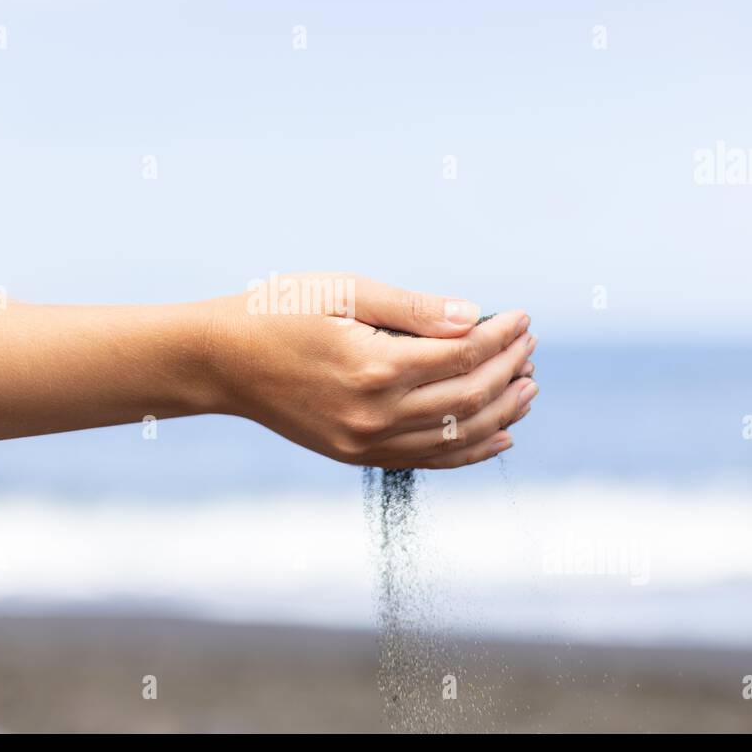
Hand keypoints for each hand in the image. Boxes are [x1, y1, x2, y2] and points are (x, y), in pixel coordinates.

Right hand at [205, 273, 538, 468]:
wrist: (221, 361)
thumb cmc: (278, 312)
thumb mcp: (344, 291)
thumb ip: (413, 308)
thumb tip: (474, 317)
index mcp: (374, 367)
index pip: (463, 355)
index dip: (502, 336)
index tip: (524, 318)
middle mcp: (375, 415)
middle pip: (469, 397)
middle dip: (509, 369)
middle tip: (531, 347)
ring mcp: (366, 443)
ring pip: (457, 436)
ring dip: (502, 412)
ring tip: (528, 387)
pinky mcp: (357, 456)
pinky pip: (430, 460)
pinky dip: (471, 450)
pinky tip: (500, 435)